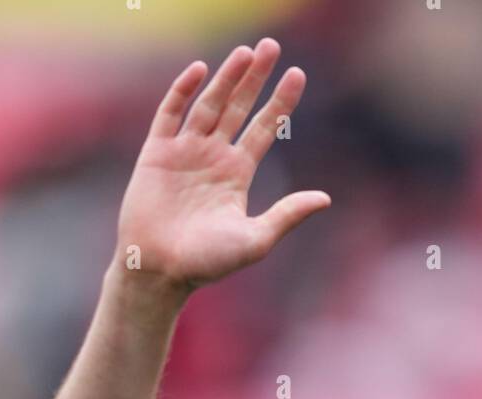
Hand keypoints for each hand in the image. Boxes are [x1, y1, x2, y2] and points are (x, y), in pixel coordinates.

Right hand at [115, 37, 330, 290]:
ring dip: (226, 78)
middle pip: (238, 108)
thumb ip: (286, 215)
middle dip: (255, 78)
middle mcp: (212, 157)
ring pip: (209, 104)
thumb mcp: (256, 240)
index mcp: (237, 175)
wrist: (159, 270)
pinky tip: (199, 70)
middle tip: (271, 46)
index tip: (297, 74)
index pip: (264, 129)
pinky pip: (170, 114)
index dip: (280, 102)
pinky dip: (182, 91)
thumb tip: (325, 199)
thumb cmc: (206, 263)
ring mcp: (184, 152)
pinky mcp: (156, 153)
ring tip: (245, 51)